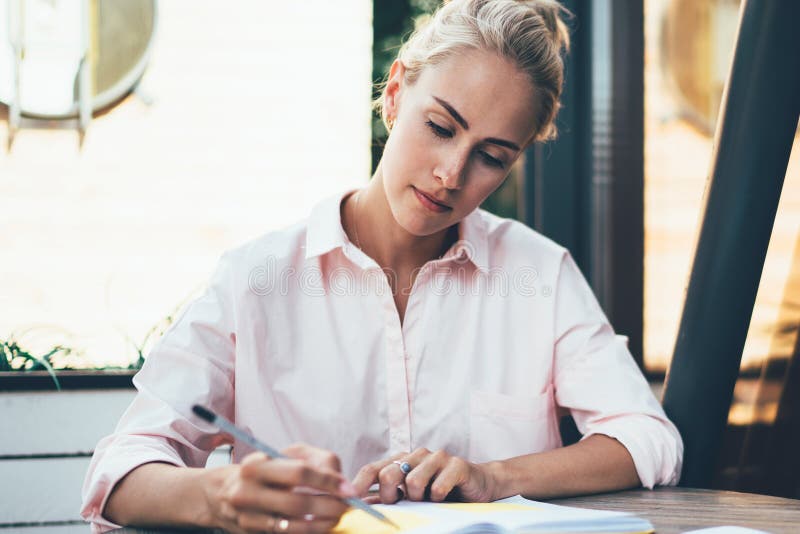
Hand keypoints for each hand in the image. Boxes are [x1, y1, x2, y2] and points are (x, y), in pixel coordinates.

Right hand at [203, 443, 357, 532]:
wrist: (220, 494)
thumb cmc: (262, 470)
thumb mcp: (283, 455)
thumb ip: (314, 460)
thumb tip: (340, 480)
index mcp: (256, 465)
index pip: (300, 472)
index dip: (328, 481)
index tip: (348, 488)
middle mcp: (247, 491)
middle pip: (297, 503)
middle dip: (329, 506)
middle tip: (347, 506)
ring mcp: (246, 517)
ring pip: (292, 526)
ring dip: (321, 524)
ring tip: (336, 518)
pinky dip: (306, 532)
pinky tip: (319, 526)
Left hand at [352, 448, 498, 504]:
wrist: (478, 484)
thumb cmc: (441, 489)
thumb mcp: (412, 495)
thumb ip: (389, 496)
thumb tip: (363, 504)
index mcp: (402, 460)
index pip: (373, 469)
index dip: (360, 484)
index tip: (352, 500)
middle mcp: (417, 454)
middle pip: (389, 473)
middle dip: (391, 495)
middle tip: (402, 502)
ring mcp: (437, 457)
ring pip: (413, 481)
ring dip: (419, 498)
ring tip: (429, 499)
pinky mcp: (456, 465)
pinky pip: (438, 486)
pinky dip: (439, 497)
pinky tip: (444, 496)